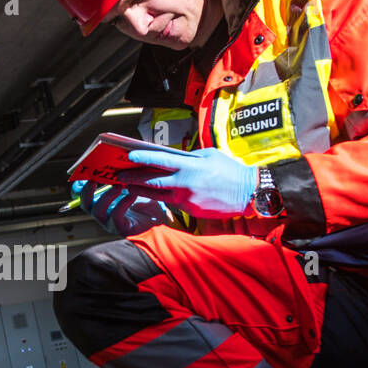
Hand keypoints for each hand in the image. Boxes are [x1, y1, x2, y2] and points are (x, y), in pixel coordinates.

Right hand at [72, 180, 170, 236]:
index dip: (78, 186)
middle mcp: (101, 211)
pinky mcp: (121, 228)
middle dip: (88, 191)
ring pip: (98, 211)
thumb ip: (120, 173)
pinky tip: (133, 194)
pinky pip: (116, 217)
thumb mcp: (129, 182)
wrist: (157, 215)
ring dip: (107, 196)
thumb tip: (114, 156)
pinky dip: (123, 204)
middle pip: (85, 203)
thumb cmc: (142, 197)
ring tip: (119, 185)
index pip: (80, 195)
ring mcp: (109, 221)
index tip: (84, 174)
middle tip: (96, 179)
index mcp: (99, 199)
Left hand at [116, 147, 257, 217]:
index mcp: (190, 166)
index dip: (142, 158)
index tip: (128, 156)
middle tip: (120, 175)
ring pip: (158, 195)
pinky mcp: (190, 211)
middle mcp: (185, 184)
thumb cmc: (230, 171)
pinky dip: (162, 197)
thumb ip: (189, 157)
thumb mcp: (209, 156)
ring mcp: (187, 199)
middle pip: (153, 181)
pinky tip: (152, 194)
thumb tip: (172, 158)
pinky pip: (172, 202)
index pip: (160, 161)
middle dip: (134, 178)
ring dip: (141, 190)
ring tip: (129, 186)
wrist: (247, 194)